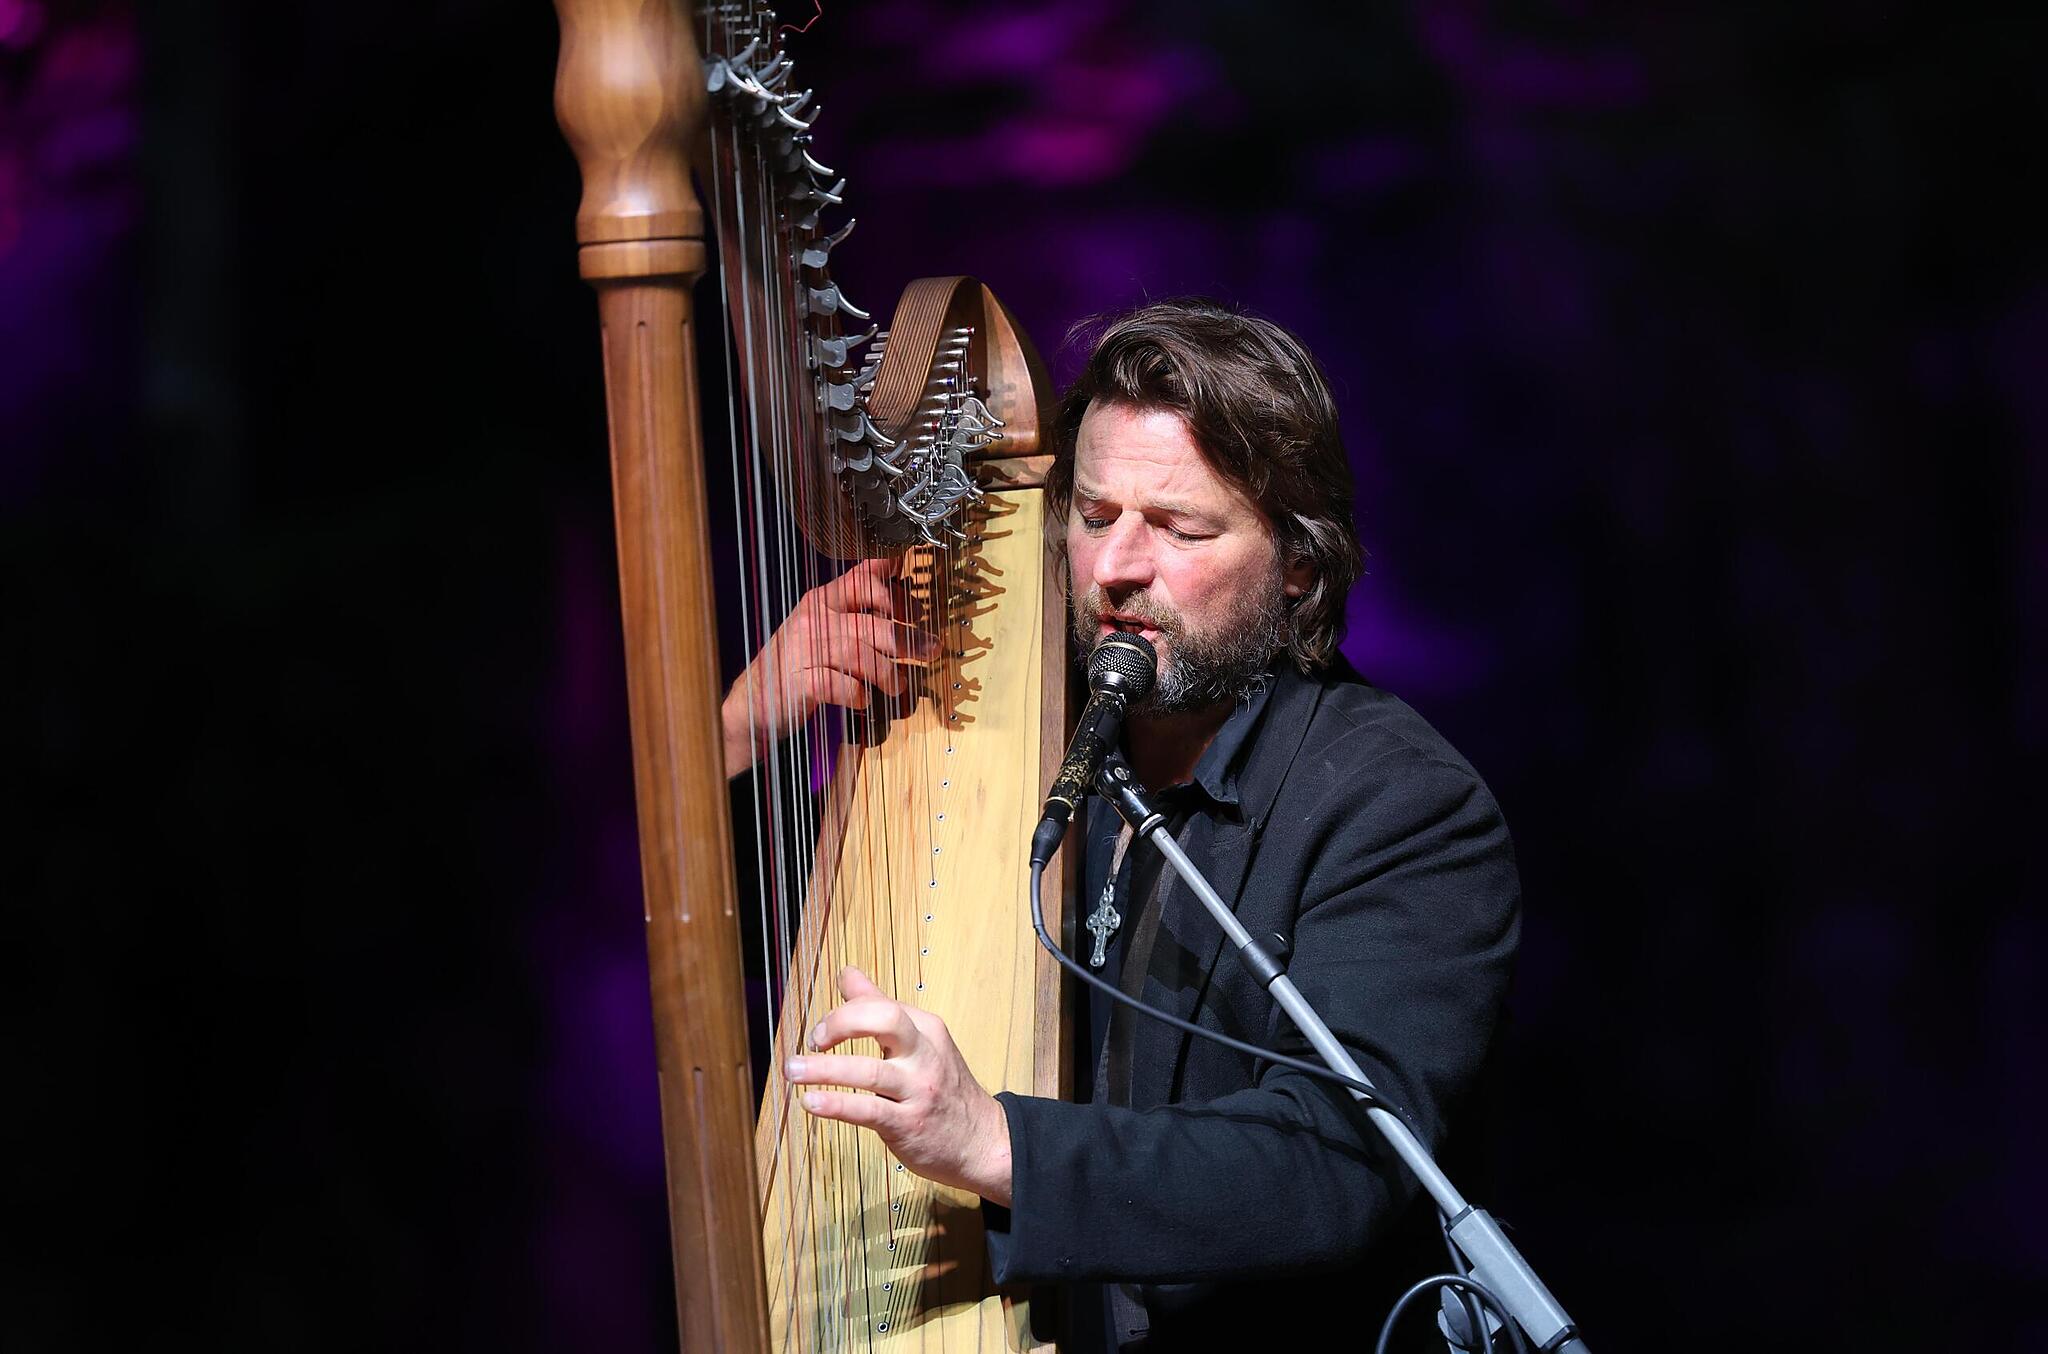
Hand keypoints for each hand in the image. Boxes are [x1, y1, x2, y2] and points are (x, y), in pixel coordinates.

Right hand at [721, 558, 937, 775]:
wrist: (753, 701)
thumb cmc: (797, 664)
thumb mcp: (823, 627)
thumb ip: (856, 609)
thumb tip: (897, 589)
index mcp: (822, 601)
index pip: (861, 580)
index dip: (894, 590)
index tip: (916, 608)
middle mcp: (814, 620)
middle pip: (872, 623)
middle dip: (907, 638)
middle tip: (930, 650)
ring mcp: (805, 651)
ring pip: (860, 654)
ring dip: (887, 672)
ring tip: (898, 684)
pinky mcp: (800, 683)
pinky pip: (840, 686)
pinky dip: (858, 694)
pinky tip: (863, 699)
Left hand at [786, 966, 1013, 1205]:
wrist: (983, 1141)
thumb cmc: (944, 1089)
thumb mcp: (921, 1042)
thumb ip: (879, 1007)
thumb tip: (846, 974)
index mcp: (926, 1030)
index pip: (881, 1004)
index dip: (844, 1011)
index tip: (820, 1031)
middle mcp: (924, 1055)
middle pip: (886, 1019)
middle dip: (842, 1022)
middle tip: (814, 1039)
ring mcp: (918, 1090)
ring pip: (869, 1070)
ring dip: (825, 1070)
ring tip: (793, 1071)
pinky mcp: (908, 1124)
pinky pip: (869, 1110)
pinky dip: (837, 1104)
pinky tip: (812, 1103)